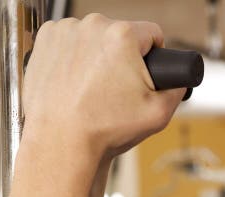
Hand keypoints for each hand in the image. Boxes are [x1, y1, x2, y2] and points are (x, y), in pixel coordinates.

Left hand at [21, 14, 185, 163]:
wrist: (61, 142)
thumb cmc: (104, 128)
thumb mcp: (159, 113)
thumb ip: (178, 90)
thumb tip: (179, 81)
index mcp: (122, 36)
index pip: (152, 33)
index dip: (153, 56)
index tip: (142, 74)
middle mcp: (92, 26)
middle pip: (121, 35)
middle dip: (123, 57)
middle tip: (116, 88)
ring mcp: (65, 31)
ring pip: (94, 38)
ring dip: (97, 55)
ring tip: (93, 87)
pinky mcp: (45, 40)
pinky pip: (69, 42)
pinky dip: (73, 57)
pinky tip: (75, 81)